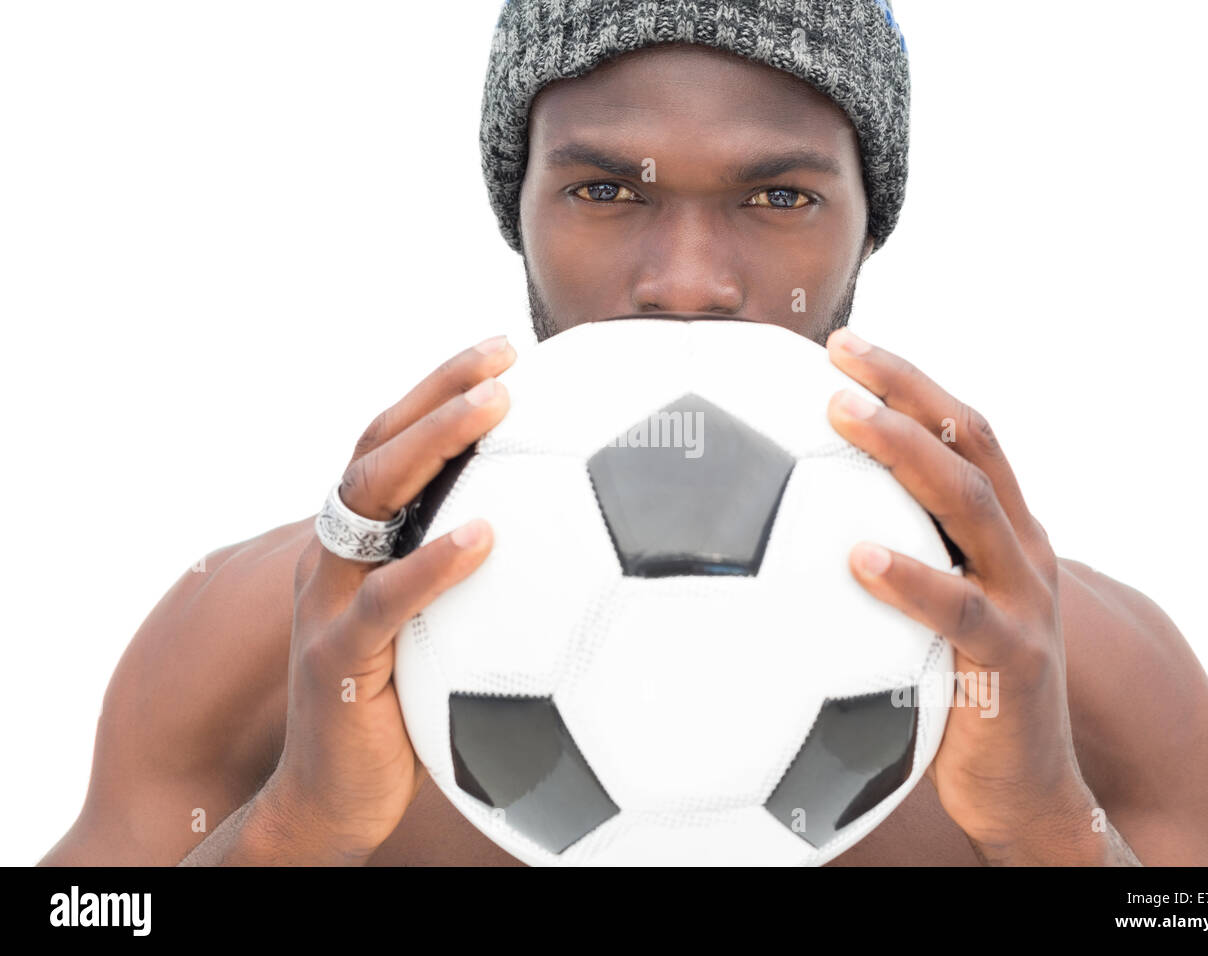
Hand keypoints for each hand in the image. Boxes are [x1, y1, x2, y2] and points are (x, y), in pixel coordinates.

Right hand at [262, 334, 514, 862]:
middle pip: (376, 449)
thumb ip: (473, 580)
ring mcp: (330, 602)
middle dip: (437, 391)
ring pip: (368, 501)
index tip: (504, 348)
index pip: (392, 444)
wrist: (332, 798)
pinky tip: (485, 536)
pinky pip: (386, 601)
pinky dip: (432, 564)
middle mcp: (336, 557)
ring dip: (432, 444)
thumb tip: (566, 545)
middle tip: (502, 354)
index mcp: (360, 543)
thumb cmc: (403, 706)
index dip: (438, 389)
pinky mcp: (339, 659)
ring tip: (494, 407)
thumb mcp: (437, 628)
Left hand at [825, 328, 1129, 864]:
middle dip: (907, 387)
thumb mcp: (930, 615)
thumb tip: (787, 531)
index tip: (842, 343)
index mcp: (1002, 532)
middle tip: (838, 354)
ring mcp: (1024, 600)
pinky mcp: (1014, 661)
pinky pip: (960, 612)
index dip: (910, 379)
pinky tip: (857, 558)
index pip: (962, 431)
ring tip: (841, 415)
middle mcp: (1021, 550)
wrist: (1026, 789)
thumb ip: (892, 563)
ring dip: (905, 451)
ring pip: (971, 504)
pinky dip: (911, 579)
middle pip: (971, 441)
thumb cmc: (958, 694)